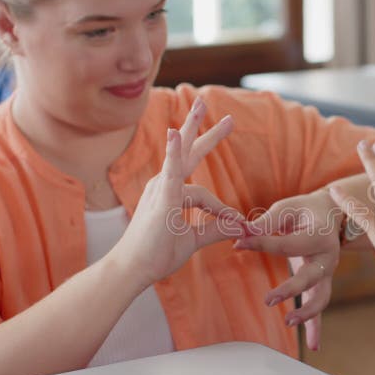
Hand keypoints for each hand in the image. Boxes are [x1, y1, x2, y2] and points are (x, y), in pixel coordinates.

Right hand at [107, 97, 244, 287]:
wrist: (133, 270)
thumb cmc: (156, 255)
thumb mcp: (192, 239)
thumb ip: (214, 230)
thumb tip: (239, 227)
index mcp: (171, 194)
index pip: (205, 195)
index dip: (223, 211)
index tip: (240, 225)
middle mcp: (164, 185)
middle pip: (189, 153)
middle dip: (204, 132)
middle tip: (224, 115)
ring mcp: (161, 189)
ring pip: (183, 155)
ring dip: (194, 128)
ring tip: (202, 104)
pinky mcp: (161, 198)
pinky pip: (171, 171)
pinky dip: (174, 152)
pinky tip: (176, 133)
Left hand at [233, 189, 342, 350]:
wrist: (331, 214)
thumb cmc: (304, 210)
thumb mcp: (286, 208)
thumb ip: (266, 223)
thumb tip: (242, 232)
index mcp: (319, 236)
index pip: (287, 245)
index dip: (261, 244)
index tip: (238, 243)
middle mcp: (328, 257)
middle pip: (310, 278)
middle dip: (290, 290)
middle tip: (268, 299)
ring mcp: (327, 273)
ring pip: (321, 297)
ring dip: (307, 313)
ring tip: (288, 322)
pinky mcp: (322, 283)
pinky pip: (320, 307)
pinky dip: (317, 327)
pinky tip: (314, 346)